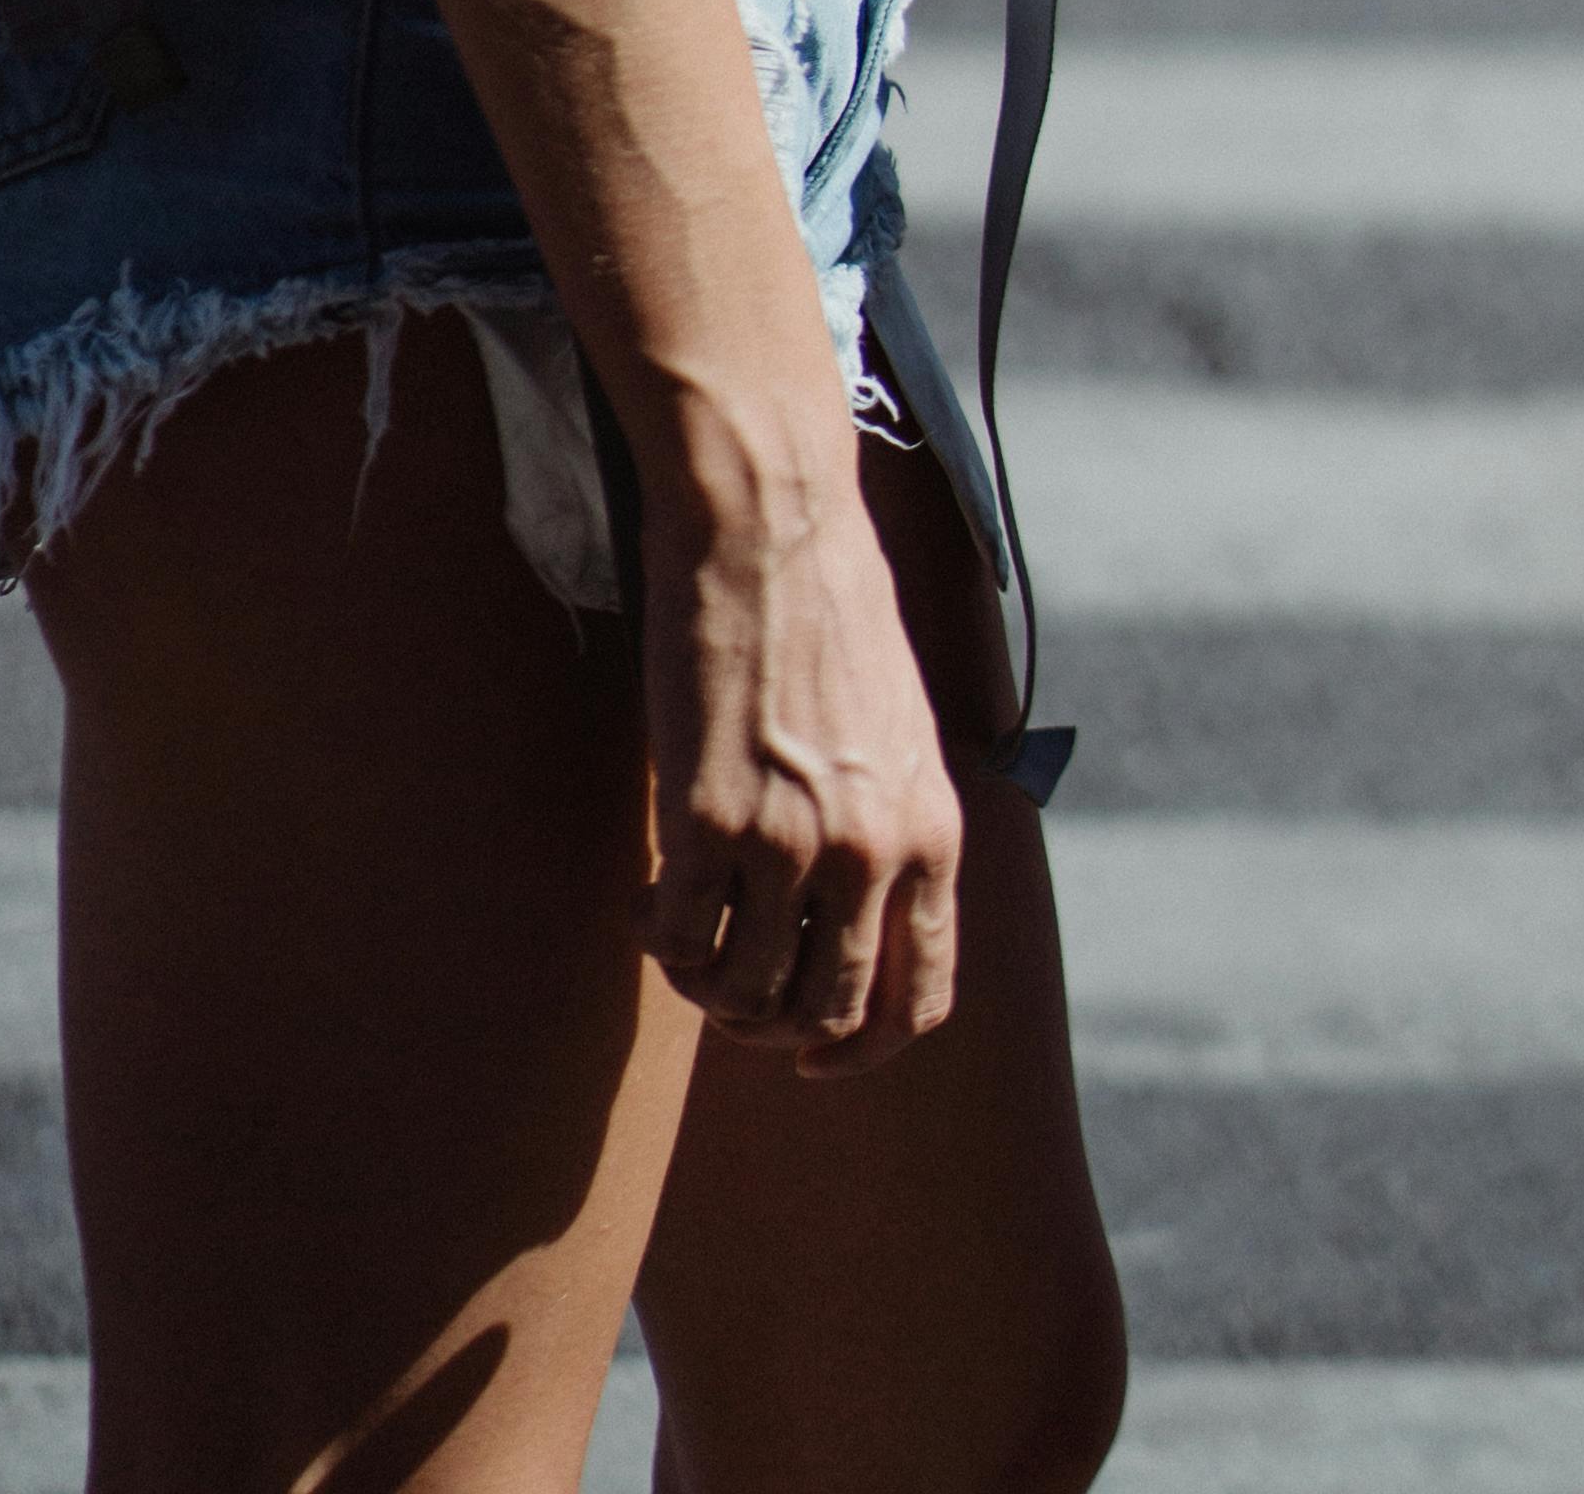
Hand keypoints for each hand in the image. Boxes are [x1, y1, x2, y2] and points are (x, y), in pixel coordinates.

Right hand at [637, 436, 962, 1069]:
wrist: (771, 524)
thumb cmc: (830, 607)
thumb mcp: (902, 727)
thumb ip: (892, 820)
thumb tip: (853, 909)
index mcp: (933, 830)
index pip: (918, 997)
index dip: (863, 1049)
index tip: (815, 1057)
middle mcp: (872, 853)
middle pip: (827, 1013)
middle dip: (772, 1025)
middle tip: (730, 992)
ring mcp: (791, 846)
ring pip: (748, 995)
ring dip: (709, 988)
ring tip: (685, 935)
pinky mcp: (710, 825)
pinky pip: (679, 944)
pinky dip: (659, 942)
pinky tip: (649, 899)